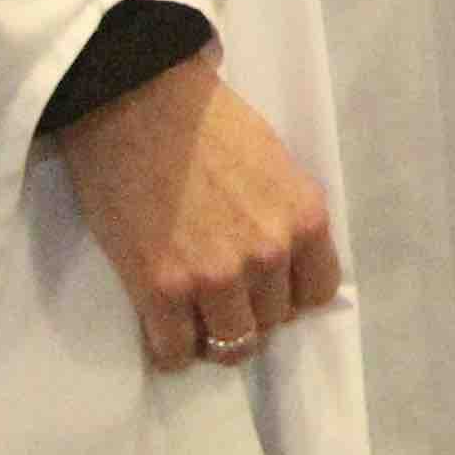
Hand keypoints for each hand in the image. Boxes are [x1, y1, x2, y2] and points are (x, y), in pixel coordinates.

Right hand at [52, 45, 340, 374]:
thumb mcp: (274, 164)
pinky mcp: (160, 290)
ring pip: (231, 345)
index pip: (318, 292)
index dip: (290, 293)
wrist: (136, 101)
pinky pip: (174, 352)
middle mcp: (268, 253)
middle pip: (272, 322)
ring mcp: (215, 276)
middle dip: (250, 312)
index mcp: (304, 217)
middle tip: (221, 294)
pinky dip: (169, 349)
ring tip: (193, 316)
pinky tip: (162, 326)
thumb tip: (285, 260)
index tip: (267, 286)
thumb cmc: (206, 121)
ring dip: (213, 335)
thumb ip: (284, 214)